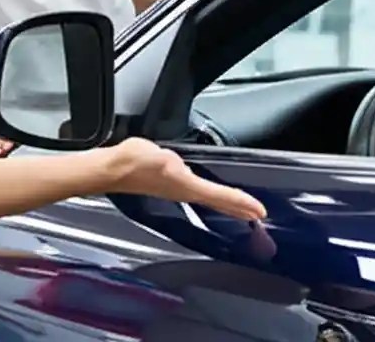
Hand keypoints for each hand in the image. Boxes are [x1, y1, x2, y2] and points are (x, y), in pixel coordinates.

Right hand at [106, 138, 266, 220]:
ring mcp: (178, 190)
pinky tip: (210, 193)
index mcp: (188, 187)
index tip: (261, 211)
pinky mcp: (170, 184)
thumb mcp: (161, 159)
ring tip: (243, 207)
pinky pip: (202, 193)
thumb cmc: (134, 163)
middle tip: (258, 214)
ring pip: (212, 199)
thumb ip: (174, 165)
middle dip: (240, 209)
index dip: (242, 203)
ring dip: (229, 204)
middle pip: (220, 203)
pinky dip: (214, 196)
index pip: (222, 197)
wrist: (114, 168)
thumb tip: (180, 168)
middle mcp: (186, 192)